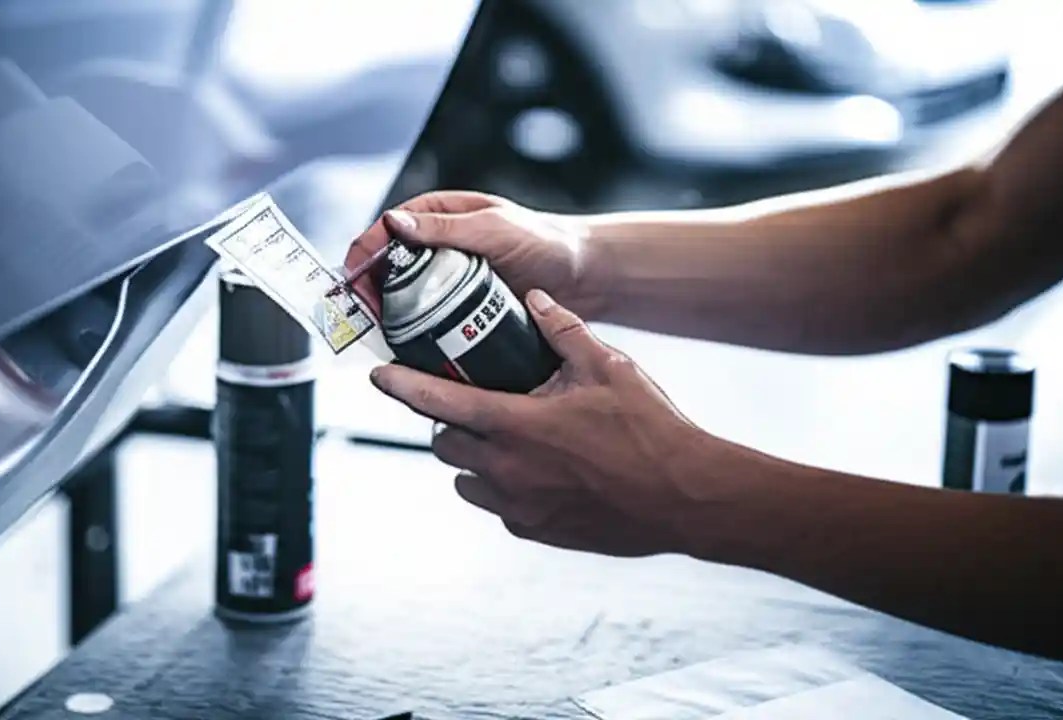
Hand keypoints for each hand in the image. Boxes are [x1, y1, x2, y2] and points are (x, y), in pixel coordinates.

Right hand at [344, 191, 603, 319]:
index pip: (387, 229)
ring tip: (380, 332)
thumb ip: (445, 226)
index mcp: (440, 215)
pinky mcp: (460, 308)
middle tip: (364, 311)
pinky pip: (427, 319)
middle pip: (387, 265)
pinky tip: (407, 345)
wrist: (584, 277)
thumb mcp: (492, 228)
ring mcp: (448, 278)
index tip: (353, 276)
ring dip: (387, 312)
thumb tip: (396, 222)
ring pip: (403, 294)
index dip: (364, 251)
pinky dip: (412, 331)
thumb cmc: (545, 241)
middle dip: (369, 288)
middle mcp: (438, 246)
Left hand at [369, 289, 743, 557]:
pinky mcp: (533, 531)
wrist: (684, 497)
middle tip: (474, 403)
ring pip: (465, 480)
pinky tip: (537, 470)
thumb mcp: (608, 366)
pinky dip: (502, 487)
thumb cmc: (649, 429)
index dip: (401, 386)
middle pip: (443, 444)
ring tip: (506, 438)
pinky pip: (497, 506)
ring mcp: (518, 506)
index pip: (438, 401)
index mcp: (517, 424)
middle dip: (447, 422)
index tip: (378, 375)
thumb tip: (535, 299)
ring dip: (472, 458)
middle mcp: (507, 469)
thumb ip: (563, 330)